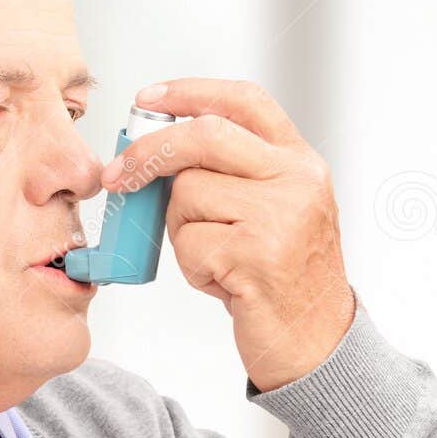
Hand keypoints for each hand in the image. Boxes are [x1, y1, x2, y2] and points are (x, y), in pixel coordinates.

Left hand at [102, 78, 355, 391]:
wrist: (317, 345)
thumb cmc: (286, 282)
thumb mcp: (277, 213)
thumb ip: (235, 175)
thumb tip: (159, 150)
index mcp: (302, 163)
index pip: (244, 102)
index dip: (191, 92)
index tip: (149, 99)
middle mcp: (298, 182)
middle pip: (205, 135)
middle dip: (150, 152)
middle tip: (119, 174)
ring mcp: (281, 217)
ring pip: (187, 195)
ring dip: (182, 230)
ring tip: (216, 259)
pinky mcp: (258, 256)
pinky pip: (189, 243)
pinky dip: (192, 267)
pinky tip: (223, 282)